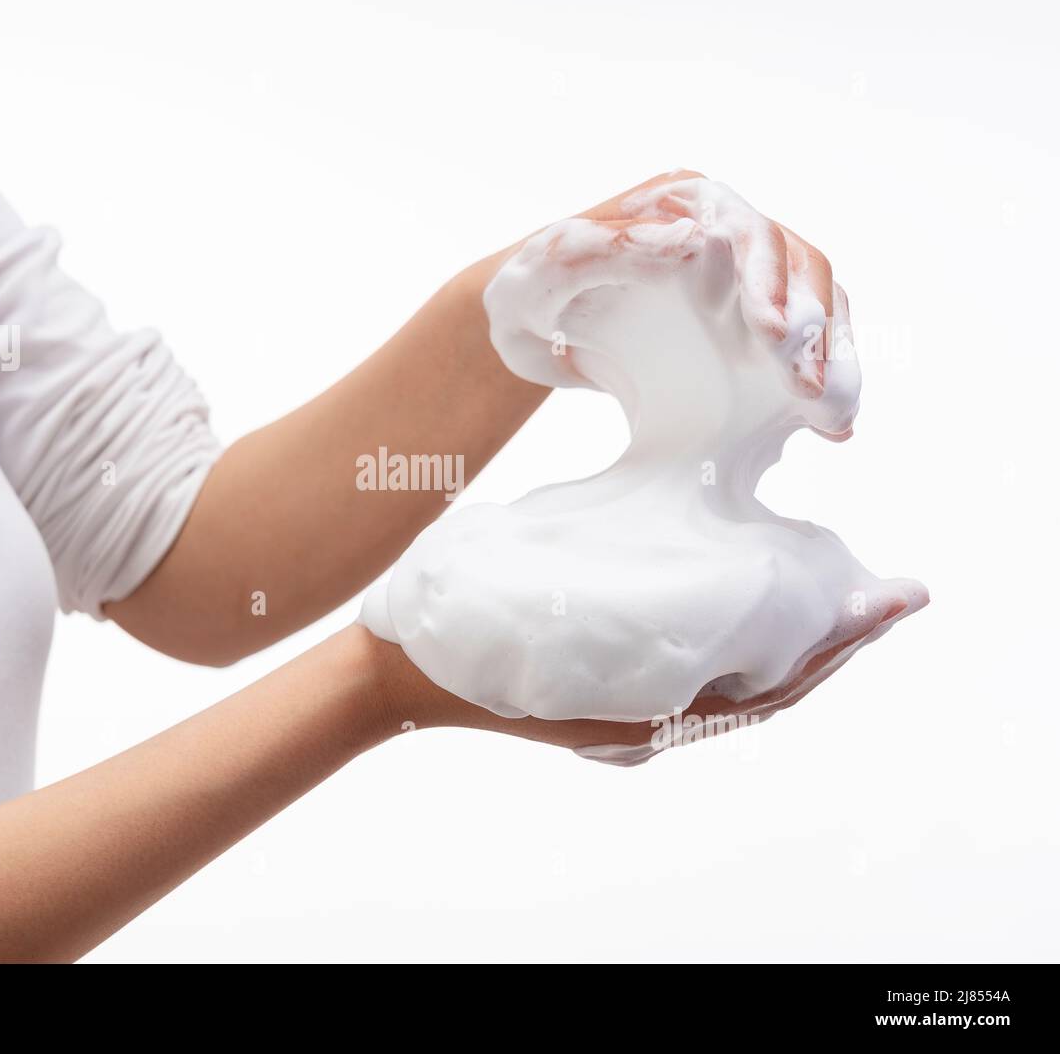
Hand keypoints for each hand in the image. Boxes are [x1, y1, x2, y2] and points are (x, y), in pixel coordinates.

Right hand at [368, 586, 917, 766]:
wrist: (406, 667)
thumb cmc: (469, 641)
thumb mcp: (552, 626)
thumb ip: (630, 626)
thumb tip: (730, 616)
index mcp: (647, 714)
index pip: (771, 691)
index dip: (835, 649)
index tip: (890, 603)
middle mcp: (651, 713)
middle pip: (770, 684)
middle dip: (836, 639)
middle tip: (897, 590)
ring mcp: (633, 693)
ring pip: (740, 674)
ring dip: (797, 635)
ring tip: (844, 588)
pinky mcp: (616, 669)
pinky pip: (697, 657)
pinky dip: (742, 630)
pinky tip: (753, 588)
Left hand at [463, 168, 849, 423]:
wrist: (521, 326)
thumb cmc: (531, 285)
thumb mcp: (553, 264)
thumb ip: (618, 248)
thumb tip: (704, 241)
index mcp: (686, 205)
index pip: (750, 233)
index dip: (771, 283)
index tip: (778, 337)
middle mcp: (727, 235)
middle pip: (798, 271)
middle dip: (814, 331)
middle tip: (811, 391)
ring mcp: (740, 285)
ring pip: (812, 311)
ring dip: (830, 362)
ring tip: (835, 416)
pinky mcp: (742, 333)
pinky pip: (794, 353)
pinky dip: (817, 384)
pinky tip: (831, 426)